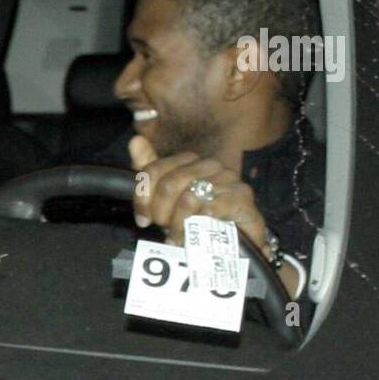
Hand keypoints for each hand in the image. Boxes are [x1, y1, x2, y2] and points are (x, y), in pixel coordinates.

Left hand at [128, 136, 299, 298]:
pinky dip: (198, 223)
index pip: (155, 169)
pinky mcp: (242, 197)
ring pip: (189, 197)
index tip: (142, 218)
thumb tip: (135, 140)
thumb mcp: (167, 197)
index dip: (143, 196)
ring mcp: (229, 179)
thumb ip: (150, 170)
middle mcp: (210, 165)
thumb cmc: (197, 216)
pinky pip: (211, 207)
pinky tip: (195, 234)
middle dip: (160, 211)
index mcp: (190, 161)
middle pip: (170, 183)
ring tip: (176, 237)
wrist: (235, 239)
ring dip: (178, 223)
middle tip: (162, 228)